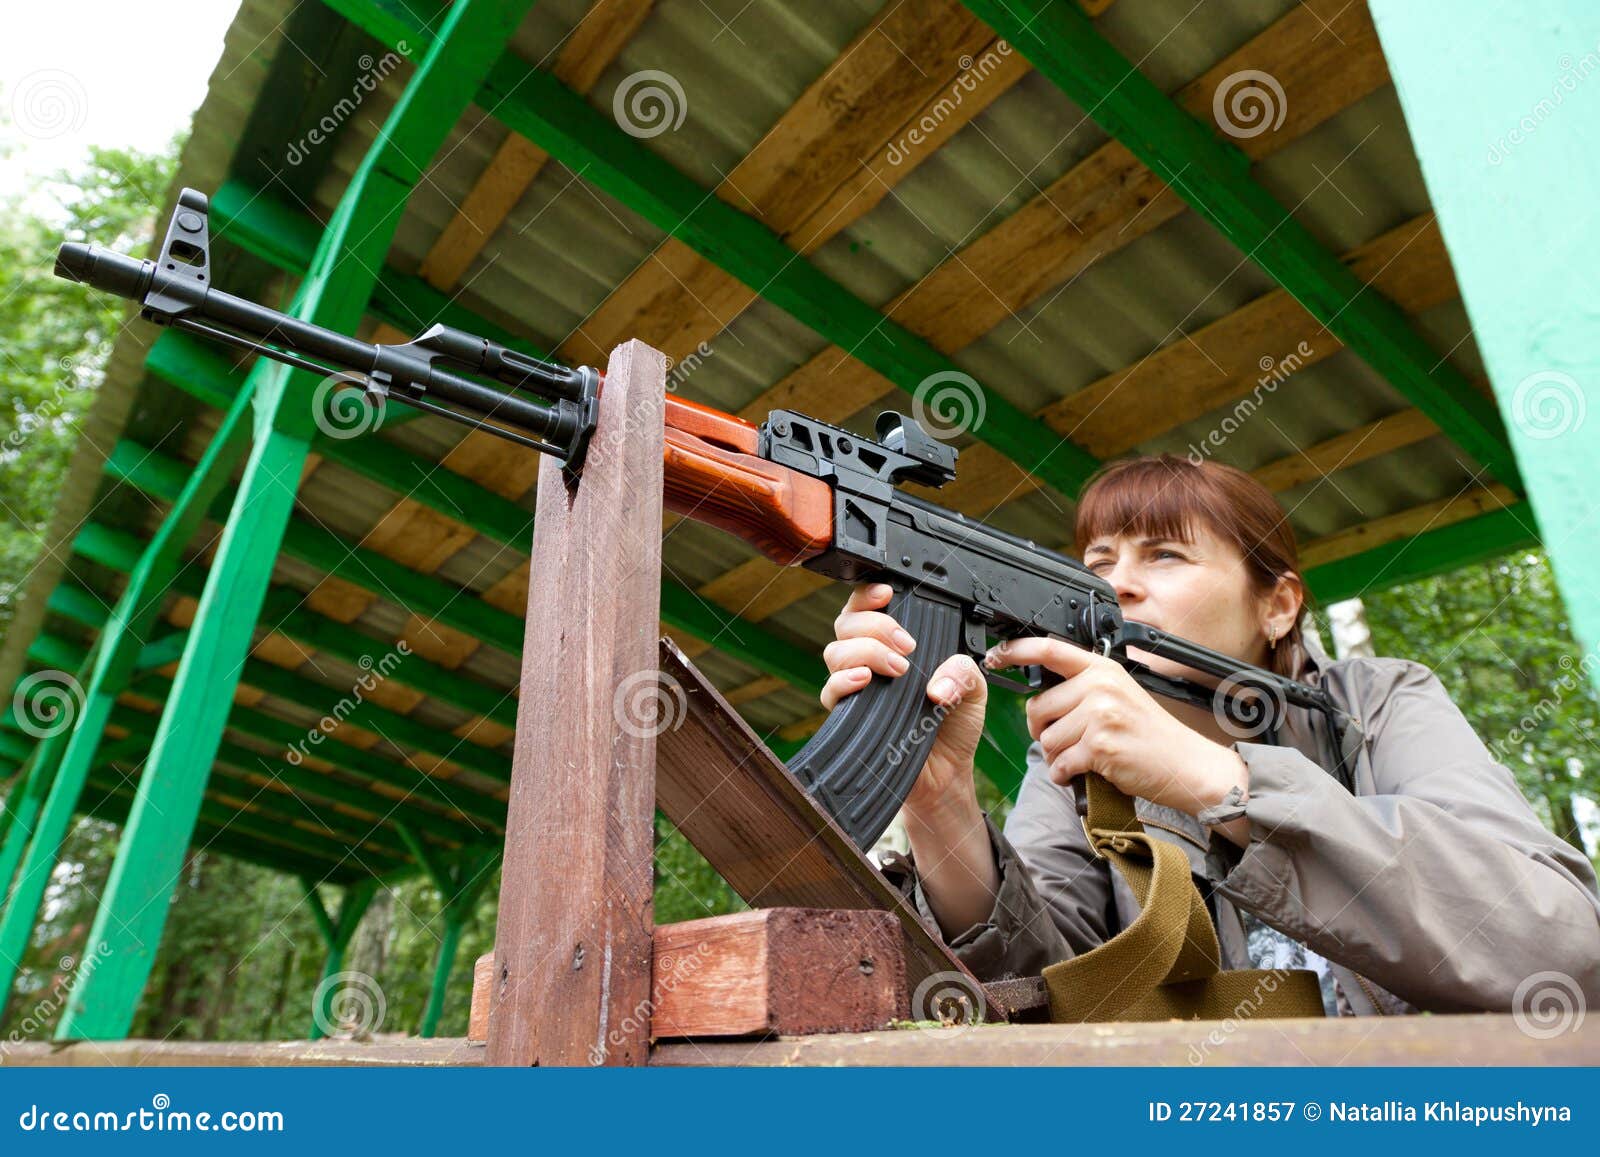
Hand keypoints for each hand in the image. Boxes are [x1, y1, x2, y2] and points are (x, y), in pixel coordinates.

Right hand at [821, 582, 987, 820]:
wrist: (947, 771)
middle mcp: (871, 659)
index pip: (869, 606)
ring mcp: (857, 686)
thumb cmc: (954, 724)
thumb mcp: (974, 688)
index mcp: (896, 643)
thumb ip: (963, 670)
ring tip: (899, 668)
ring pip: (836, 651)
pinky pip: (829, 690)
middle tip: (907, 644)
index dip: (869, 594)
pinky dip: (844, 680)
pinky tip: (867, 680)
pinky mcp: (848, 714)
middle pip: (847, 623)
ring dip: (865, 651)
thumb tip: (938, 683)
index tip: (887, 594)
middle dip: (875, 624)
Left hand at [984, 636, 1247, 818]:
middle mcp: (1099, 686)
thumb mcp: (1118, 694)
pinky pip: (1060, 764)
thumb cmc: (1149, 734)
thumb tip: (1040, 698)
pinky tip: (1084, 772)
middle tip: (1071, 740)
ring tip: (1085, 756)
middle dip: (1044, 731)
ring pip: (1046, 740)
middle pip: (1037, 709)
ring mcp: (1100, 715)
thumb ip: (1083, 688)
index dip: (1016, 652)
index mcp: (1101, 668)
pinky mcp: (1100, 746)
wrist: (1186, 764)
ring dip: (1058, 756)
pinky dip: (1066, 774)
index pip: (1049, 650)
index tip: (995, 656)